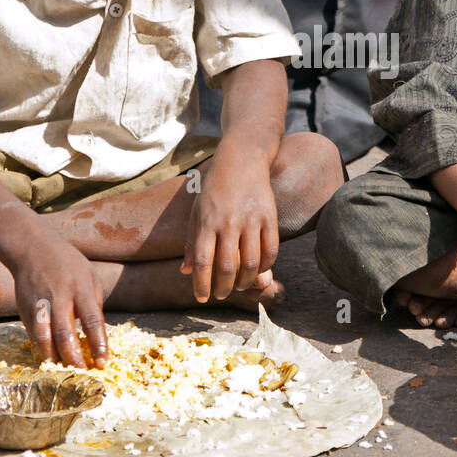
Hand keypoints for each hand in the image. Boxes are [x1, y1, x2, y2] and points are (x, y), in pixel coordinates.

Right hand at [11, 238, 107, 367]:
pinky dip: (42, 350)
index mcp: (81, 288)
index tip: (102, 362)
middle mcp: (60, 296)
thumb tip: (97, 336)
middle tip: (83, 374)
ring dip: (55, 359)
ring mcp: (40, 304)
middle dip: (74, 358)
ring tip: (65, 373)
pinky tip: (51, 360)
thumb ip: (93, 305)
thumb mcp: (90, 278)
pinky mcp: (25, 310)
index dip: (98, 343)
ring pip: (44, 337)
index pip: (93, 320)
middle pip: (66, 333)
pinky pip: (34, 335)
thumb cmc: (69, 266)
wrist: (33, 249)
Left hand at [180, 152, 278, 301]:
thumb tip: (186, 271)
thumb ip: (191, 241)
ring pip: (251, 263)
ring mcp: (251, 220)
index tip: (202, 298)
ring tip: (240, 285)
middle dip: (224, 288)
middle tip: (221, 295)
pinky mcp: (269, 216)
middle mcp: (229, 222)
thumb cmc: (215, 186)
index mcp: (207, 222)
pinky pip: (270, 250)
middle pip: (228, 268)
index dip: (202, 285)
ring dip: (245, 281)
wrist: (242, 158)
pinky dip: (265, 266)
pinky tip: (258, 270)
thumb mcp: (197, 210)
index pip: (203, 263)